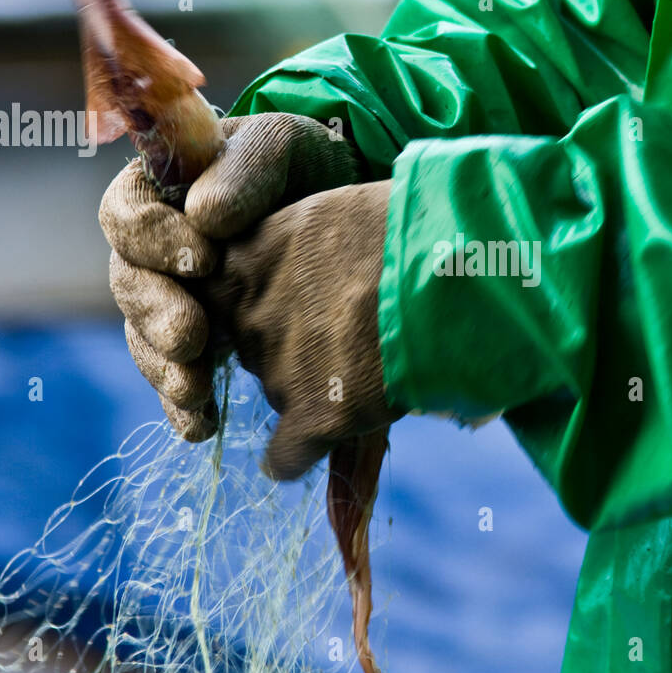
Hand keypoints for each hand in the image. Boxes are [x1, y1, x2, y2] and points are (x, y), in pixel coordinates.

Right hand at [98, 112, 359, 439]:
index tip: (202, 258)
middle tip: (192, 336)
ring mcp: (174, 303)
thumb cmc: (305, 165)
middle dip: (158, 315)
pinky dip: (185, 408)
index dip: (153, 239)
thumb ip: (245, 167)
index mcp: (156, 192)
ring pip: (147, 341)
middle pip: (130, 286)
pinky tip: (201, 426)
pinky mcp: (204, 349)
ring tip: (195, 392)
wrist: (349, 210)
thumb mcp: (283, 145)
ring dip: (166, 370)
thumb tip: (205, 214)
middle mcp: (153, 253)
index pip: (125, 216)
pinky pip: (178, 382)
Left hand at [196, 180, 401, 478]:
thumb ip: (291, 248)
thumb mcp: (329, 216)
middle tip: (346, 328)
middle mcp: (248, 316)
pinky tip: (320, 440)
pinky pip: (286, 456)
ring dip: (313, 385)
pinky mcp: (315, 415)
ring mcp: (279, 370)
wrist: (452, 267)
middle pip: (253, 347)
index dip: (252, 303)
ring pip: (280, 393)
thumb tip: (295, 275)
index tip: (285, 303)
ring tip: (371, 359)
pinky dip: (297, 455)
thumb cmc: (405, 226)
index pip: (219, 295)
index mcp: (245, 258)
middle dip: (290, 342)